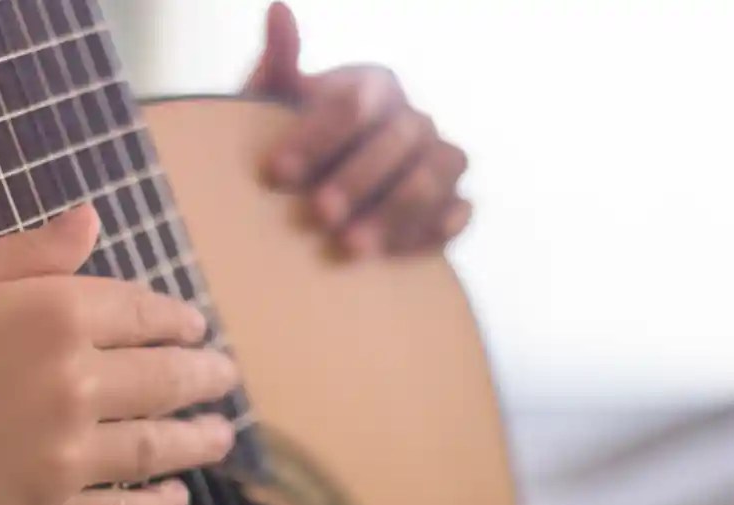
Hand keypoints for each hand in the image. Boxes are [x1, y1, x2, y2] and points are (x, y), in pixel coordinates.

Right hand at [0, 205, 236, 504]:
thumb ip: (26, 254)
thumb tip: (92, 221)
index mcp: (53, 316)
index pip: (141, 312)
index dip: (176, 318)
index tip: (196, 325)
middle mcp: (78, 387)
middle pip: (164, 379)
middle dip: (204, 376)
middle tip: (225, 378)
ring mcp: (67, 461)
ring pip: (157, 448)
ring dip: (198, 440)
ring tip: (220, 437)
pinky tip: (177, 502)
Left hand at [246, 2, 472, 258]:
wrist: (314, 200)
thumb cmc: (291, 147)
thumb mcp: (274, 106)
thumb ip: (279, 62)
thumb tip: (278, 9)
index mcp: (375, 86)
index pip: (355, 102)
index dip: (317, 137)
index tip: (276, 173)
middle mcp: (414, 119)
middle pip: (399, 140)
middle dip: (357, 178)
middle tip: (317, 213)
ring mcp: (439, 161)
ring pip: (435, 176)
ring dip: (395, 211)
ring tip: (350, 246)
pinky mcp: (452, 205)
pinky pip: (459, 214)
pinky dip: (435, 230)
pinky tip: (399, 252)